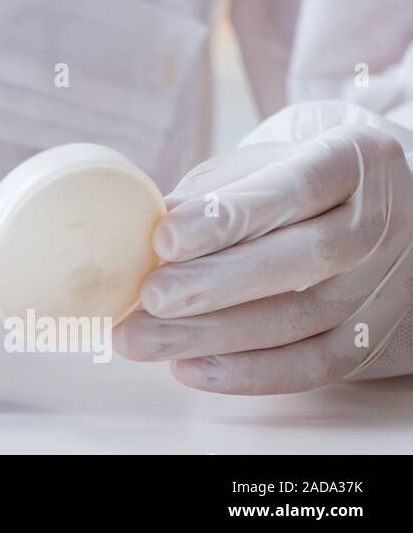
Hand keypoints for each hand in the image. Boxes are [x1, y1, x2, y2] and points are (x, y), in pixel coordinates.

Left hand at [117, 118, 412, 393]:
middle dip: (216, 284)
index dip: (227, 217)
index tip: (163, 240)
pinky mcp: (378, 337)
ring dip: (214, 336)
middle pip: (304, 259)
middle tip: (149, 299)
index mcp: (354, 160)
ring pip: (303, 319)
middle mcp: (384, 222)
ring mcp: (389, 283)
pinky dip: (249, 372)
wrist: (379, 212)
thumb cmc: (297, 183)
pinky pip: (315, 364)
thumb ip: (214, 191)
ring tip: (144, 339)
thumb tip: (153, 227)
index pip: (294, 188)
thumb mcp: (262, 164)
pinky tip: (189, 367)